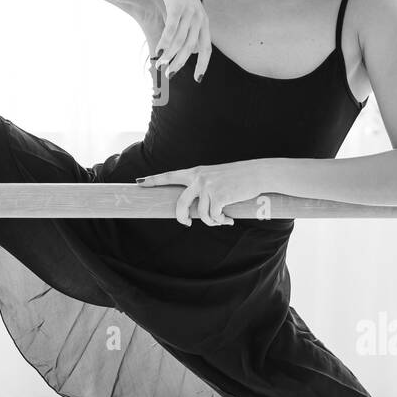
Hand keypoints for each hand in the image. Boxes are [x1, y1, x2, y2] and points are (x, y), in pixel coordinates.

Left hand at [135, 161, 266, 225]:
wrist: (257, 173)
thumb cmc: (238, 177)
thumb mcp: (216, 177)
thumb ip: (203, 187)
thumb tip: (196, 210)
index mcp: (195, 172)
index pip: (169, 175)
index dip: (153, 180)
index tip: (139, 184)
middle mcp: (199, 178)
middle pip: (180, 204)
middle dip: (181, 218)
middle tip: (186, 223)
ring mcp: (208, 187)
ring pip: (201, 215)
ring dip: (212, 222)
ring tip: (222, 219)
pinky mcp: (219, 196)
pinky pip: (213, 217)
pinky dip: (221, 221)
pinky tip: (229, 219)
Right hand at [151, 0, 211, 82]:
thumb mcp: (185, 11)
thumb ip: (186, 29)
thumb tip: (181, 49)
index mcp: (204, 22)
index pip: (206, 48)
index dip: (203, 65)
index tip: (197, 79)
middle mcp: (200, 18)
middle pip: (191, 48)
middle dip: (180, 63)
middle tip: (170, 74)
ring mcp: (190, 12)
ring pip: (180, 40)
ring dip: (170, 55)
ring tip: (160, 65)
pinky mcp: (177, 6)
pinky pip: (172, 29)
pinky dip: (165, 42)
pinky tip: (158, 51)